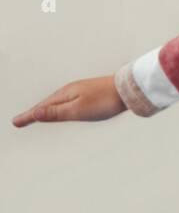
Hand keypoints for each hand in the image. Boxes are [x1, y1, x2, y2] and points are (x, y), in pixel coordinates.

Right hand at [12, 76, 126, 127]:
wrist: (130, 89)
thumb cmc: (105, 100)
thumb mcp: (78, 109)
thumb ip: (56, 112)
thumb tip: (34, 112)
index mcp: (65, 94)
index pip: (42, 108)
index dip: (29, 116)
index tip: (15, 122)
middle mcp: (71, 90)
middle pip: (48, 104)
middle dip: (34, 112)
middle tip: (21, 120)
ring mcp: (82, 90)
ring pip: (59, 102)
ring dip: (46, 108)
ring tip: (38, 115)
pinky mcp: (92, 93)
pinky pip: (70, 101)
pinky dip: (60, 106)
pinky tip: (66, 108)